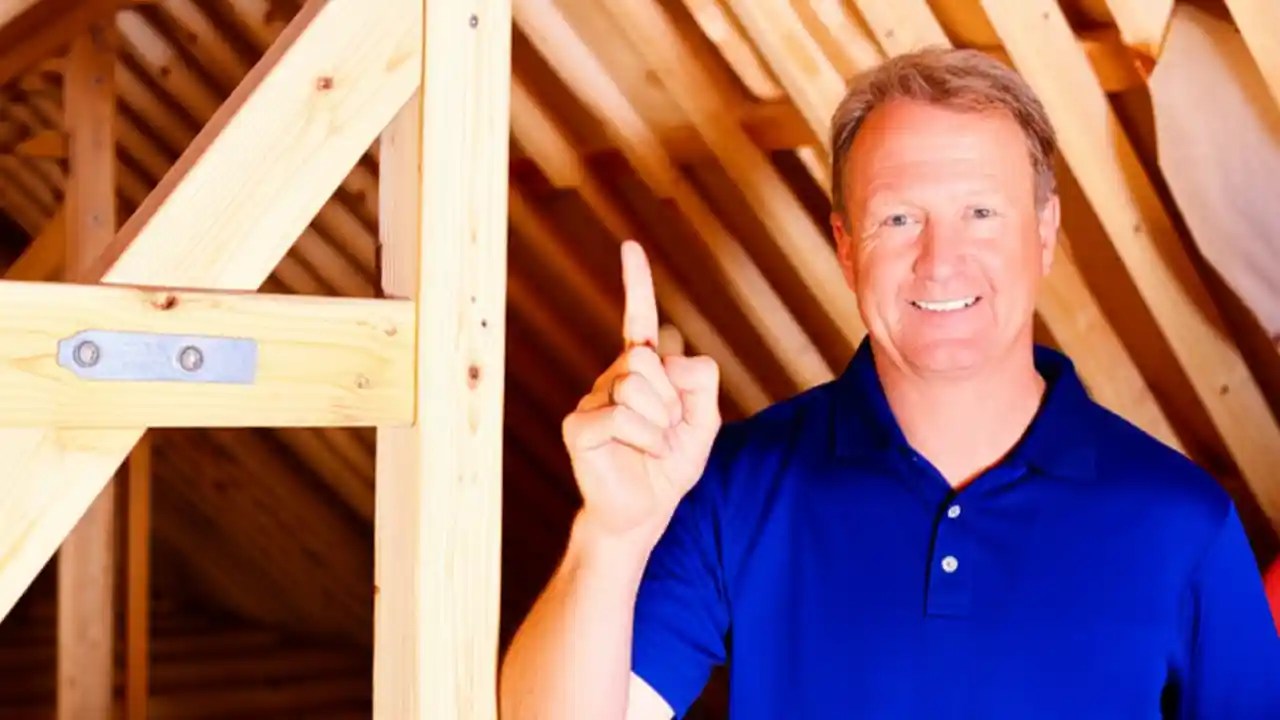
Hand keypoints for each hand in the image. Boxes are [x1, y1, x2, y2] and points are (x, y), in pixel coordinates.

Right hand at [562, 240, 721, 547]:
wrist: (644, 512)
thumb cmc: (669, 465)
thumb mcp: (704, 423)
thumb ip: (701, 381)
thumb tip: (668, 352)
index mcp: (642, 371)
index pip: (640, 320)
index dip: (636, 283)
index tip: (630, 247)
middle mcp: (613, 377)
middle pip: (650, 360)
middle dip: (672, 401)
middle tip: (666, 431)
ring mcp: (592, 399)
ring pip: (638, 388)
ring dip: (660, 424)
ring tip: (651, 445)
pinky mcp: (579, 425)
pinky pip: (622, 417)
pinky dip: (645, 439)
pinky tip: (638, 453)